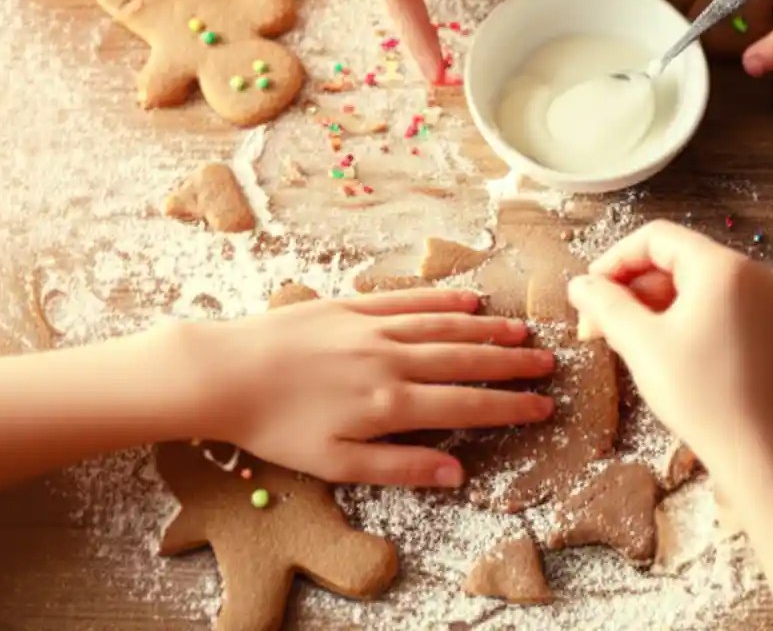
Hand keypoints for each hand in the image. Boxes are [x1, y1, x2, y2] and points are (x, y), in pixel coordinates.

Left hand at [185, 288, 553, 487]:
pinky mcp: (350, 306)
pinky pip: (407, 300)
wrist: (224, 373)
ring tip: (521, 332)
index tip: (542, 406)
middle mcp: (391, 359)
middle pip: (465, 360)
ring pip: (443, 326)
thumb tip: (456, 472)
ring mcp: (372, 328)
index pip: (466, 405)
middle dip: (511, 364)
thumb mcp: (335, 464)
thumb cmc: (275, 426)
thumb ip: (399, 466)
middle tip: (548, 363)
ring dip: (486, 330)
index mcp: (390, 403)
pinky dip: (442, 299)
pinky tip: (467, 301)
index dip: (509, 407)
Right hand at [566, 221, 772, 470]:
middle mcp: (748, 274)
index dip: (614, 260)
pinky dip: (675, 317)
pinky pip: (709, 305)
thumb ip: (605, 305)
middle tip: (594, 325)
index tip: (587, 291)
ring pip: (689, 284)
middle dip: (628, 287)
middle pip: (673, 259)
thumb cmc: (702, 395)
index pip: (656, 238)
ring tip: (616, 339)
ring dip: (648, 304)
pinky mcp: (761, 327)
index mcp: (722, 267)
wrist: (759, 452)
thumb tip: (579, 284)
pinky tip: (650, 347)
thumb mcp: (641, 344)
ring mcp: (760, 301)